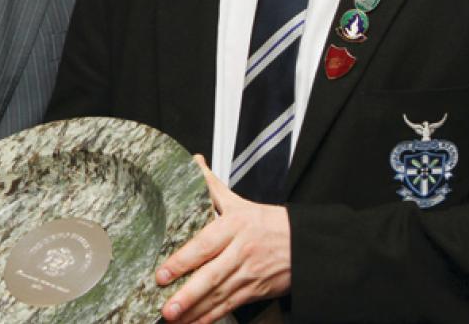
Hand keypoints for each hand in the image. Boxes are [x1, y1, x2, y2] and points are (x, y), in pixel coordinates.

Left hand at [157, 156, 290, 322]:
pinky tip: (195, 322)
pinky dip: (212, 317)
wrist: (305, 244)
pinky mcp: (255, 291)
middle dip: (188, 294)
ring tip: (175, 318)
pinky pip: (230, 305)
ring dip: (196, 309)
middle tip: (167, 307)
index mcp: (234, 226)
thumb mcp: (239, 201)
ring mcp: (249, 274)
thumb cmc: (267, 222)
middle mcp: (241, 252)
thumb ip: (212, 185)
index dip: (182, 261)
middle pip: (211, 275)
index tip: (162, 274)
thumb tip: (194, 161)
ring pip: (219, 295)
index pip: (204, 245)